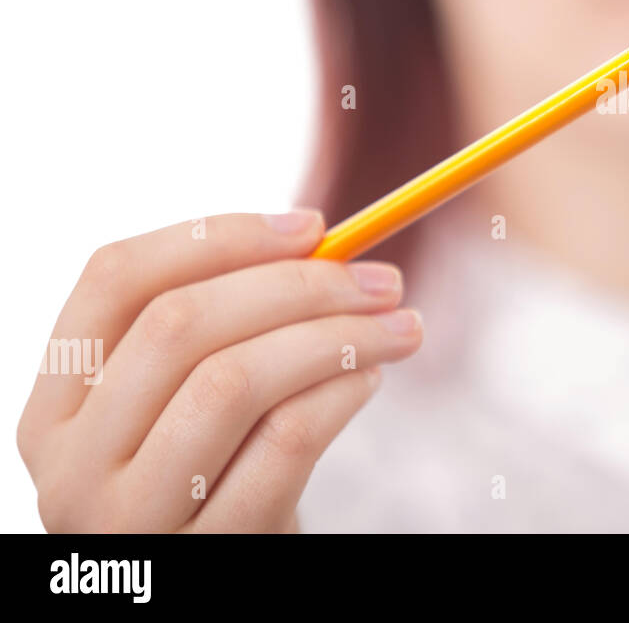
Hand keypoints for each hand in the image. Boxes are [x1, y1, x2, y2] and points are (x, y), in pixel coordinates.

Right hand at [16, 210, 422, 531]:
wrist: (225, 575)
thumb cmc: (217, 476)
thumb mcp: (186, 406)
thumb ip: (220, 325)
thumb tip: (317, 239)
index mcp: (56, 404)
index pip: (115, 279)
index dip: (219, 237)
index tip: (312, 226)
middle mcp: (72, 462)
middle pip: (180, 323)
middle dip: (300, 285)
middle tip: (383, 280)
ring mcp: (130, 518)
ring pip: (233, 379)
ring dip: (336, 335)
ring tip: (397, 327)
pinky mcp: (208, 552)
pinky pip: (285, 442)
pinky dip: (342, 393)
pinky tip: (372, 378)